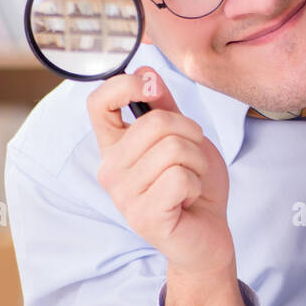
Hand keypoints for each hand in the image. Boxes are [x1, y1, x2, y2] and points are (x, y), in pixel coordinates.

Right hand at [87, 67, 233, 276]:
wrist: (208, 235)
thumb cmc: (194, 185)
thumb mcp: (184, 137)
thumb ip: (164, 107)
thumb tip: (145, 70)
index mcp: (115, 146)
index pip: (98, 103)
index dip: (124, 85)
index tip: (151, 88)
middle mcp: (110, 169)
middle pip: (155, 123)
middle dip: (191, 134)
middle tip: (192, 159)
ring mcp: (122, 195)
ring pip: (173, 149)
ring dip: (197, 162)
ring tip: (191, 181)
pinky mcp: (142, 216)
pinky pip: (180, 177)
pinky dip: (196, 184)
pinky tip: (187, 200)